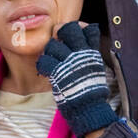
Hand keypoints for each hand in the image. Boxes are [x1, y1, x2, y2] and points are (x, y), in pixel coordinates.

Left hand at [35, 20, 117, 137]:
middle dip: (60, 32)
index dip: (79, 28)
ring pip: (52, 44)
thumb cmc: (91, 91)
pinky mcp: (58, 73)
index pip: (88, 29)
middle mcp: (81, 54)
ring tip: (52, 60)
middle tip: (58, 42)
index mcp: (92, 53)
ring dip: (49, 51)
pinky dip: (42, 64)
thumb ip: (88, 55)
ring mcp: (69, 63)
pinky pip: (44, 60)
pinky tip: (45, 70)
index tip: (75, 35)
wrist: (90, 108)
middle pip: (68, 28)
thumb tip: (85, 46)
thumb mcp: (95, 69)